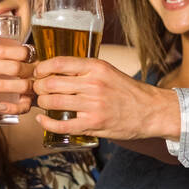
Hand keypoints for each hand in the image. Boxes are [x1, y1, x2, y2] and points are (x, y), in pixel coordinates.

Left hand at [0, 42, 35, 115]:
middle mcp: (36, 72)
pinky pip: (24, 107)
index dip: (2, 51)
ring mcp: (36, 88)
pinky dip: (12, 108)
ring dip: (0, 85)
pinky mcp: (33, 103)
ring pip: (22, 86)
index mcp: (32, 58)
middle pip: (17, 68)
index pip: (20, 52)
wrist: (45, 87)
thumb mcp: (13, 62)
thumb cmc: (20, 72)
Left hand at [32, 56, 179, 140]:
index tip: (37, 72)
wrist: (151, 111)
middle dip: (38, 87)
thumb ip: (86, 70)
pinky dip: (47, 123)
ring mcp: (93, 105)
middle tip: (37, 90)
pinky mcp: (93, 124)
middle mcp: (94, 84)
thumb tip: (57, 70)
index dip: (42, 67)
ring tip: (42, 103)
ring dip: (42, 103)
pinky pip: (62, 125)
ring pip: (53, 102)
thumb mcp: (108, 72)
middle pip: (51, 83)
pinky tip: (42, 120)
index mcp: (97, 67)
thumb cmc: (128, 91)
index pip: (60, 63)